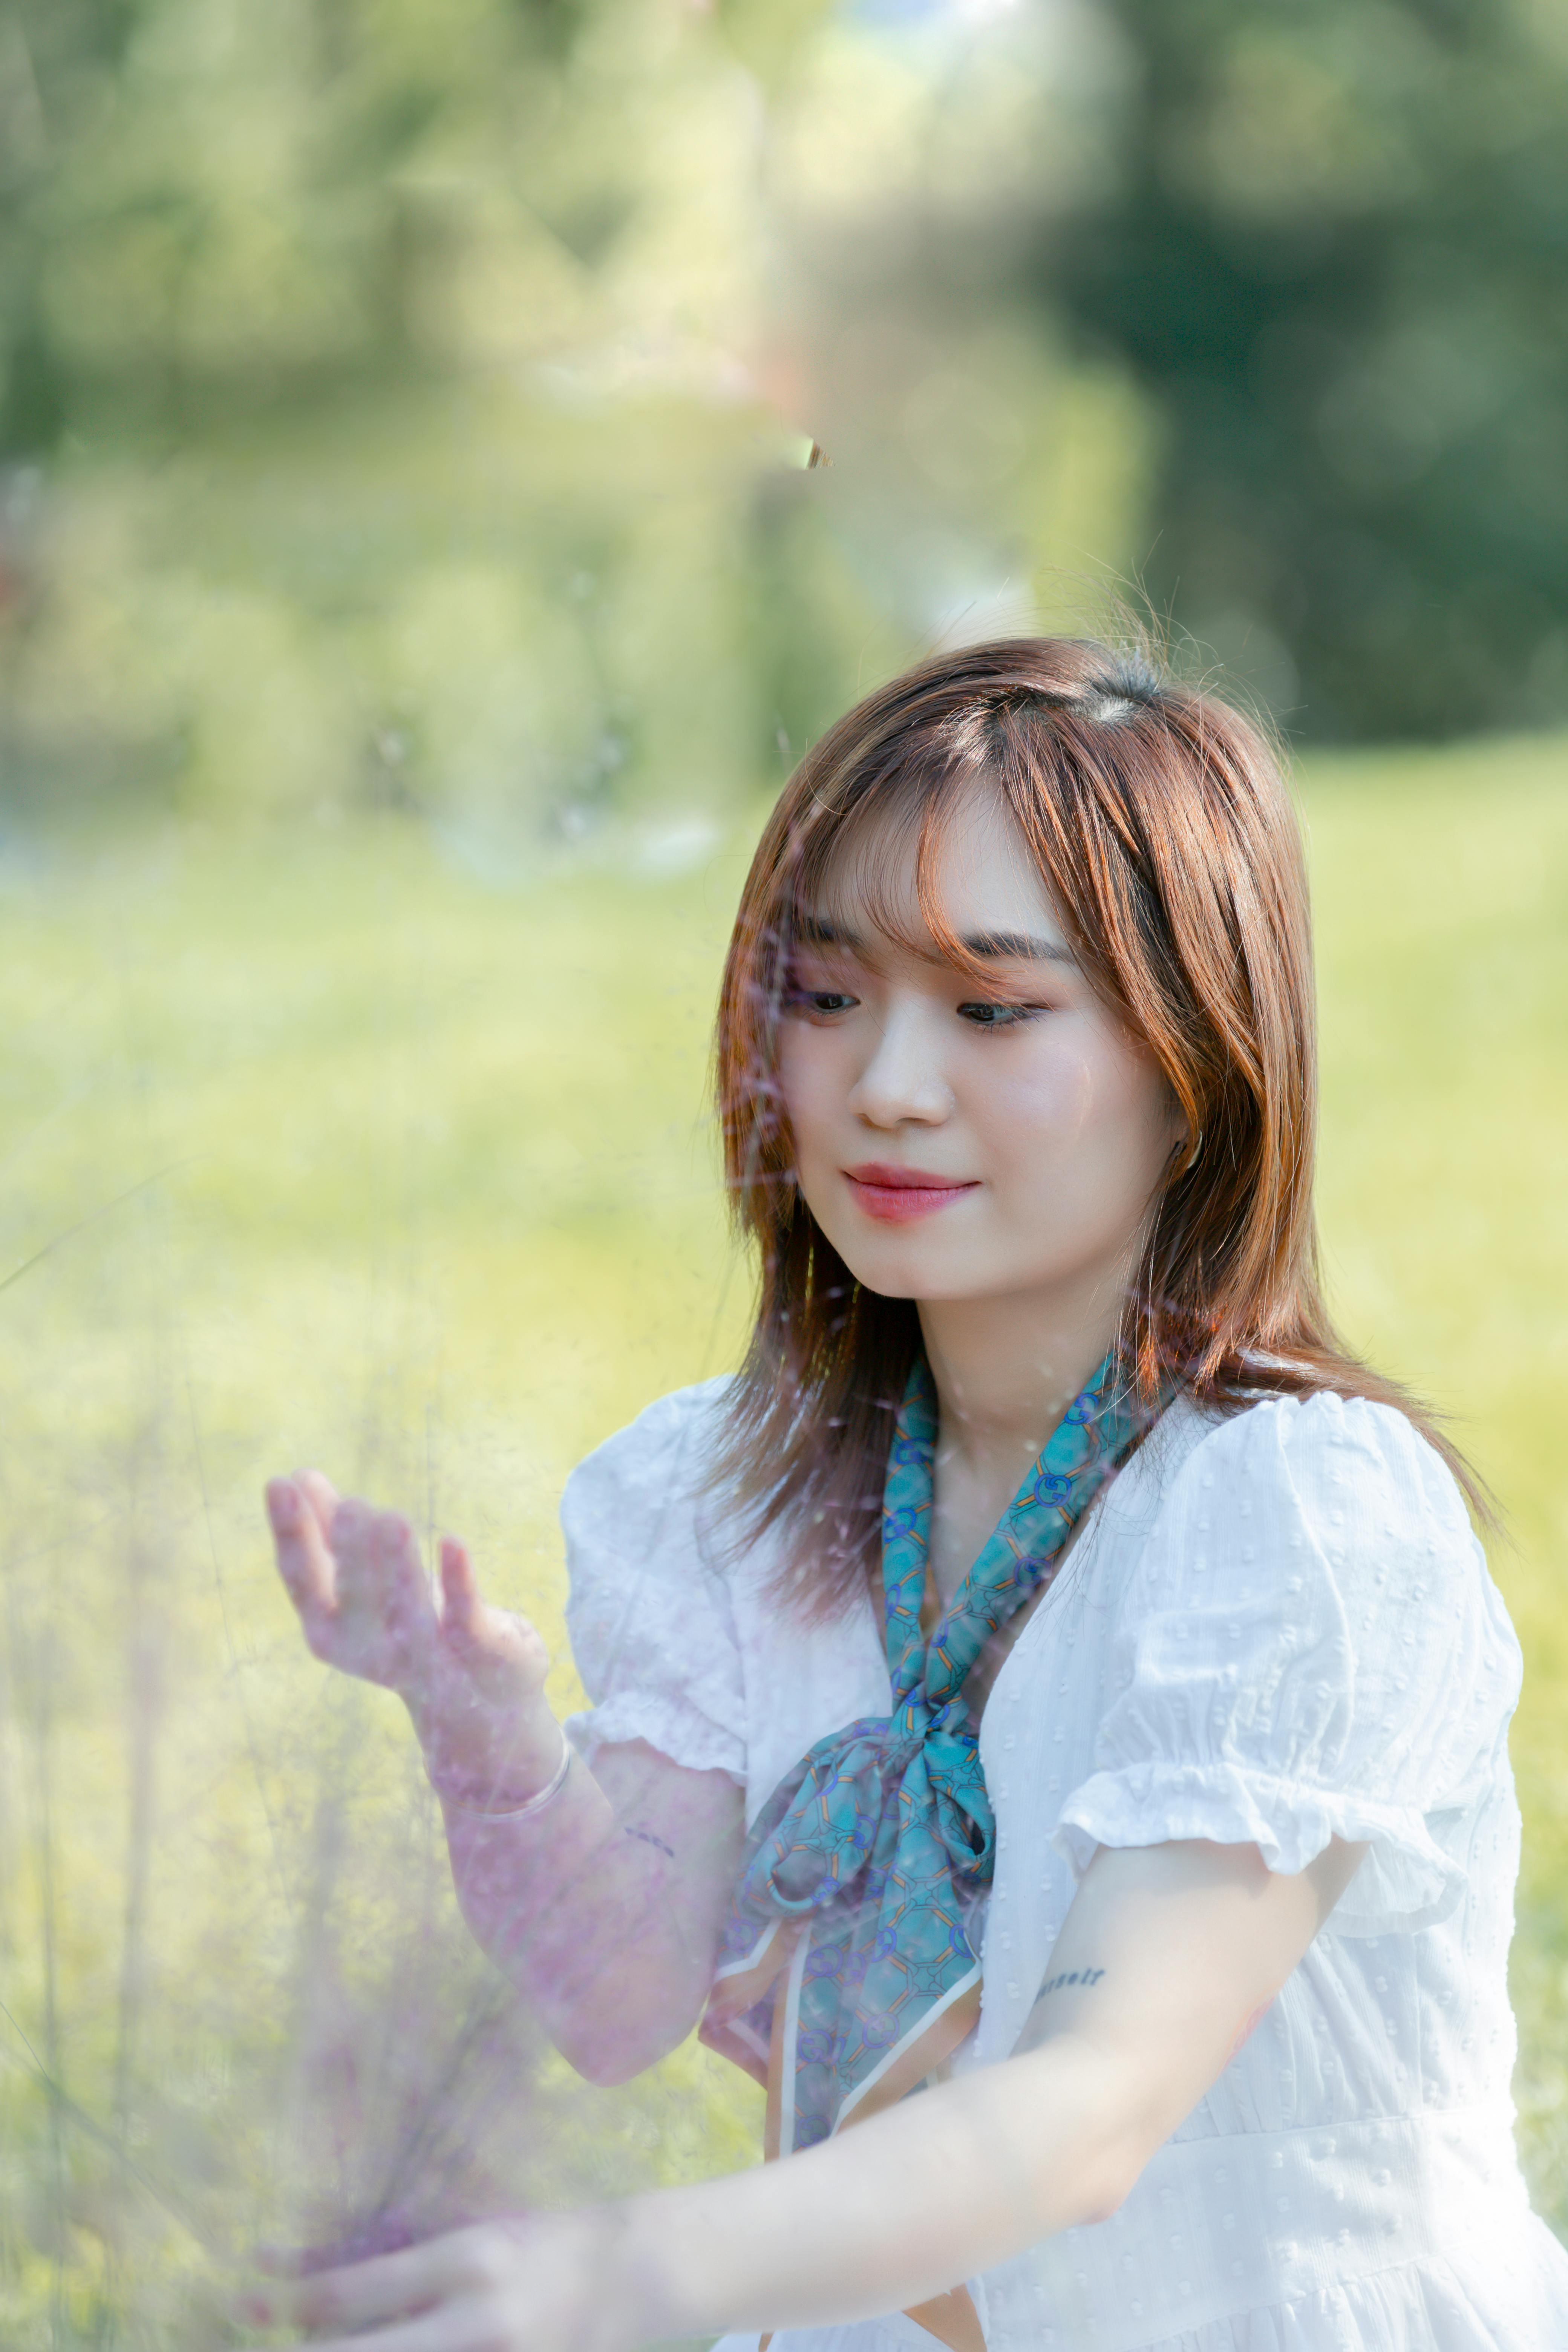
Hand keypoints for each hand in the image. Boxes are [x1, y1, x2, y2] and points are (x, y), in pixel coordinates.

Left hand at [243, 2210, 651, 2351]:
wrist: (639, 2280)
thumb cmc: (546, 2245)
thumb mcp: (474, 2234)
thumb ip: (401, 2262)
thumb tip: (307, 2280)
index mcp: (468, 2261)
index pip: (353, 2292)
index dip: (289, 2301)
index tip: (245, 2299)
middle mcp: (478, 2321)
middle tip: (267, 2348)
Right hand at [265, 1472, 560, 1802]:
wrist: (478, 1704)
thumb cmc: (409, 1627)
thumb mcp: (364, 1583)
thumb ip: (332, 1533)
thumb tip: (298, 1476)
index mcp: (332, 1631)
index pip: (302, 1580)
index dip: (290, 1533)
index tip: (279, 1483)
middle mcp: (372, 1650)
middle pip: (355, 1598)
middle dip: (351, 1551)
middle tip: (353, 1504)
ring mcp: (425, 1652)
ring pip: (407, 1607)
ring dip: (398, 1564)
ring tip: (391, 1517)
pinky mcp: (477, 1647)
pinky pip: (464, 1614)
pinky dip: (458, 1579)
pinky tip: (451, 1542)